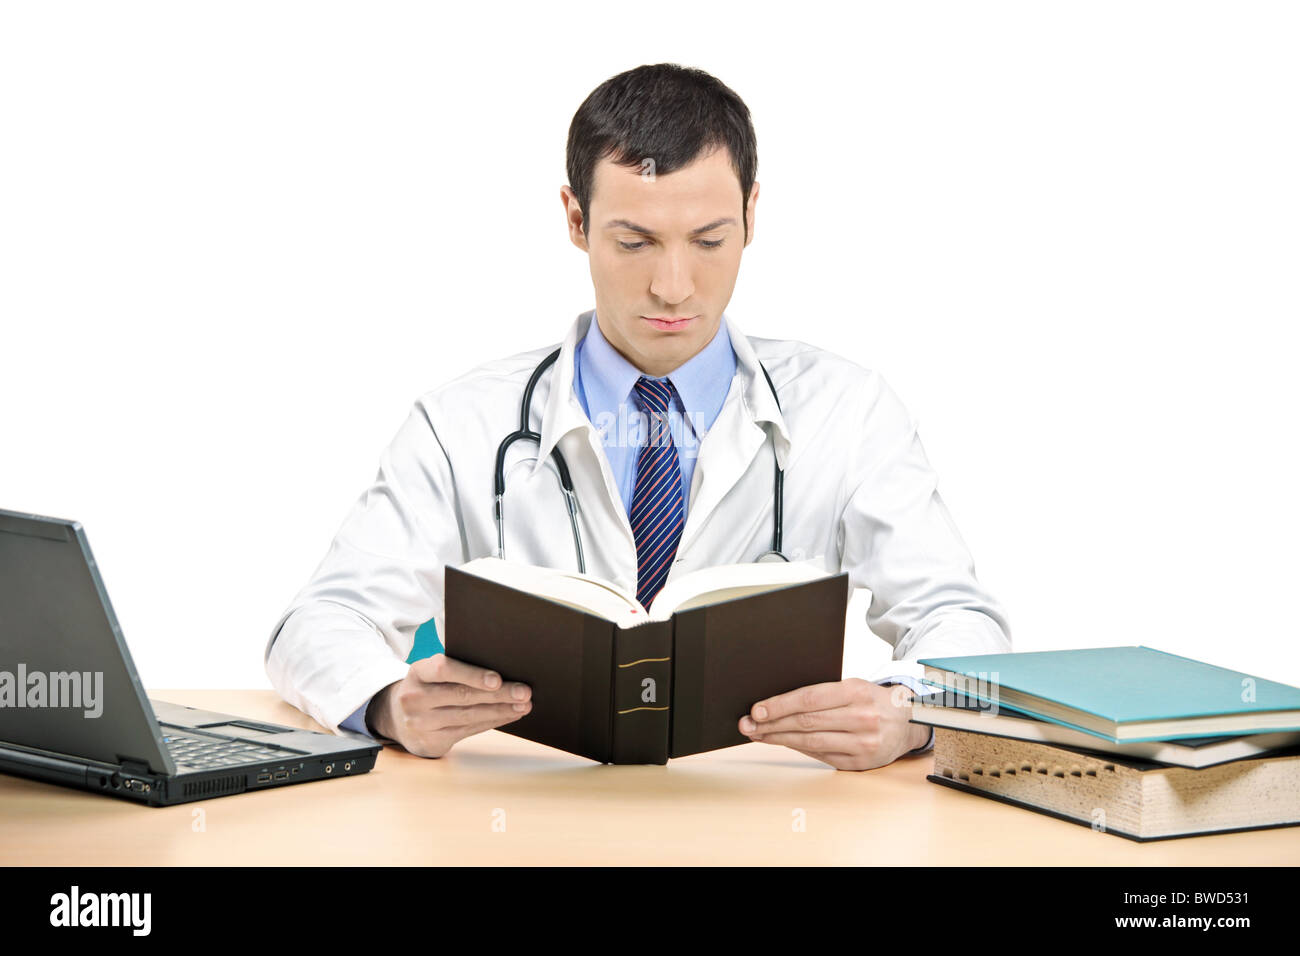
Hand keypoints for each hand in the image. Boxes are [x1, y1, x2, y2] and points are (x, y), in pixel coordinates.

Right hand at [366, 653, 531, 757]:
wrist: (396, 718)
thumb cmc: (427, 687)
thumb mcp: (430, 673)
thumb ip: (455, 667)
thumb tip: (500, 664)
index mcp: (417, 673)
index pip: (443, 669)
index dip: (471, 674)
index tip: (497, 678)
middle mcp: (415, 698)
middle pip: (462, 696)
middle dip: (498, 694)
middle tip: (524, 692)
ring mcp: (421, 723)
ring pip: (468, 716)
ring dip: (501, 710)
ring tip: (524, 705)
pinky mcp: (431, 741)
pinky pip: (468, 731)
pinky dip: (493, 722)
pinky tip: (509, 715)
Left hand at [737, 678, 929, 769]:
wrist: (908, 721)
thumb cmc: (872, 700)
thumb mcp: (853, 687)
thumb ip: (822, 694)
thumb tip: (778, 703)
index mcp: (856, 692)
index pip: (809, 699)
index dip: (779, 705)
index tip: (756, 710)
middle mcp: (861, 718)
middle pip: (806, 722)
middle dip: (772, 724)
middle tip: (748, 725)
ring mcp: (863, 743)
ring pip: (811, 742)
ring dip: (780, 739)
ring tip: (758, 735)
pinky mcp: (861, 762)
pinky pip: (822, 755)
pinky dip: (799, 749)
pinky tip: (783, 742)